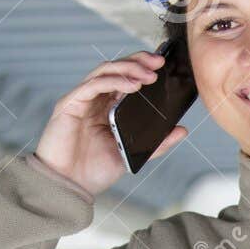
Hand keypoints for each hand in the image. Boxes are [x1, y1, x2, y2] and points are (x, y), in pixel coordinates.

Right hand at [34, 50, 188, 194]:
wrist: (68, 187)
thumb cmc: (93, 172)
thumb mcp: (131, 155)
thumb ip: (155, 143)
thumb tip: (181, 130)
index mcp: (106, 108)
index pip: (125, 77)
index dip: (142, 67)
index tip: (163, 66)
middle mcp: (94, 100)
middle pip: (115, 68)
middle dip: (138, 61)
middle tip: (159, 62)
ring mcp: (81, 99)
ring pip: (105, 71)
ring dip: (129, 68)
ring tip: (150, 75)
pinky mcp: (69, 104)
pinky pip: (93, 85)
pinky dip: (114, 81)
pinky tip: (132, 85)